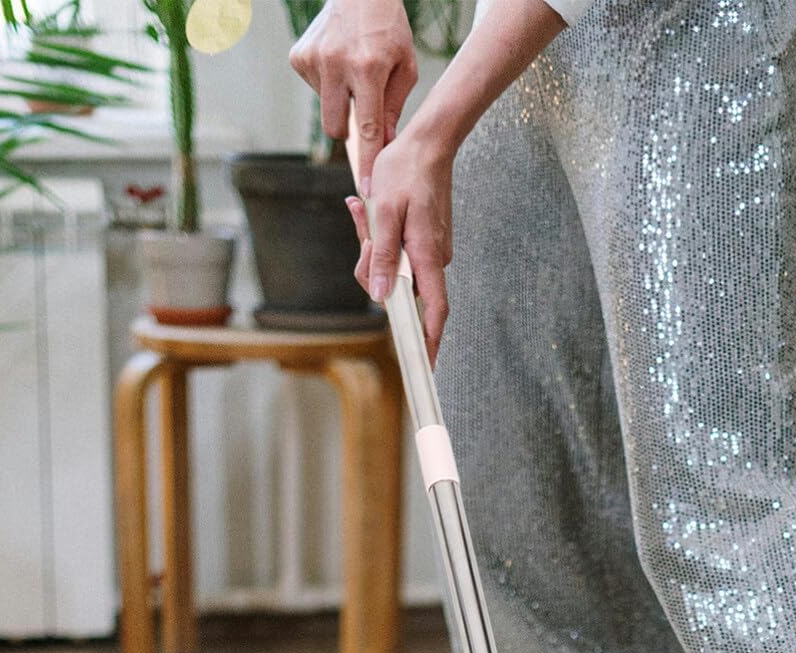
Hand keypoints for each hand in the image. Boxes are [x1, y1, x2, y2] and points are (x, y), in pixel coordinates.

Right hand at [288, 0, 418, 191]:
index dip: (368, 161)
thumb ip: (394, 109)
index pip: (367, 128)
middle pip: (336, 128)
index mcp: (368, 68)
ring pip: (326, 110)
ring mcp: (313, 59)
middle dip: (350, 130)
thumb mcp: (405, 68)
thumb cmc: (388, 30)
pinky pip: (315, 91)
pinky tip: (338, 64)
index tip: (368, 188)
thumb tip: (384, 146)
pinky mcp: (299, 57)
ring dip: (340, 103)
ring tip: (353, 74)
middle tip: (364, 110)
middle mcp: (336, 64)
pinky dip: (328, 86)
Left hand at [346, 118, 452, 362]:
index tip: (425, 368)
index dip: (429, 343)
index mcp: (427, 257)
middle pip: (403, 290)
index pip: (434, 313)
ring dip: (374, 249)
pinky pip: (400, 252)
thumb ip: (381, 255)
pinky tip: (370, 210)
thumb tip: (379, 295)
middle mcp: (434, 260)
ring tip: (363, 208)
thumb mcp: (384, 212)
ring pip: (397, 268)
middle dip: (375, 271)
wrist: (429, 140)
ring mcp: (431, 250)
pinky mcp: (426, 240)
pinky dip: (382, 239)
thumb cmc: (406, 171)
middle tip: (361, 225)